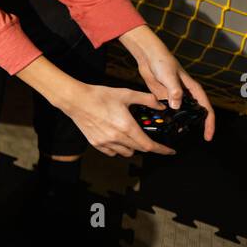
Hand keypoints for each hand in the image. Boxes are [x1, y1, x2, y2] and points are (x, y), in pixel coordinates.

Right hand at [62, 82, 176, 156]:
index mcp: (126, 126)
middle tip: (153, 141)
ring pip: (126, 153)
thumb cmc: (99, 96)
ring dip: (133, 148)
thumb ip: (147, 99)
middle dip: (149, 146)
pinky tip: (119, 140)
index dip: (162, 149)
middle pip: (139, 150)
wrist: (76, 100)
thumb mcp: (126, 94)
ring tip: (133, 138)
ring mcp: (105, 142)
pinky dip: (119, 149)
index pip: (149, 145)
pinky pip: (112, 152)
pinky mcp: (96, 143)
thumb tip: (160, 106)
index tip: (169, 151)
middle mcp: (117, 137)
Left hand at [124, 27, 215, 140]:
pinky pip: (168, 111)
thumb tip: (177, 107)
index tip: (208, 136)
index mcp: (193, 89)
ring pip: (181, 114)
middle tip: (191, 137)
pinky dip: (167, 118)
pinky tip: (163, 125)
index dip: (209, 123)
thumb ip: (175, 92)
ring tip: (176, 134)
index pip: (206, 109)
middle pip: (195, 113)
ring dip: (180, 123)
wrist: (149, 57)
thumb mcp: (170, 77)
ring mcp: (175, 96)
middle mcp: (186, 94)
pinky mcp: (163, 97)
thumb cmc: (163, 63)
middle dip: (195, 126)